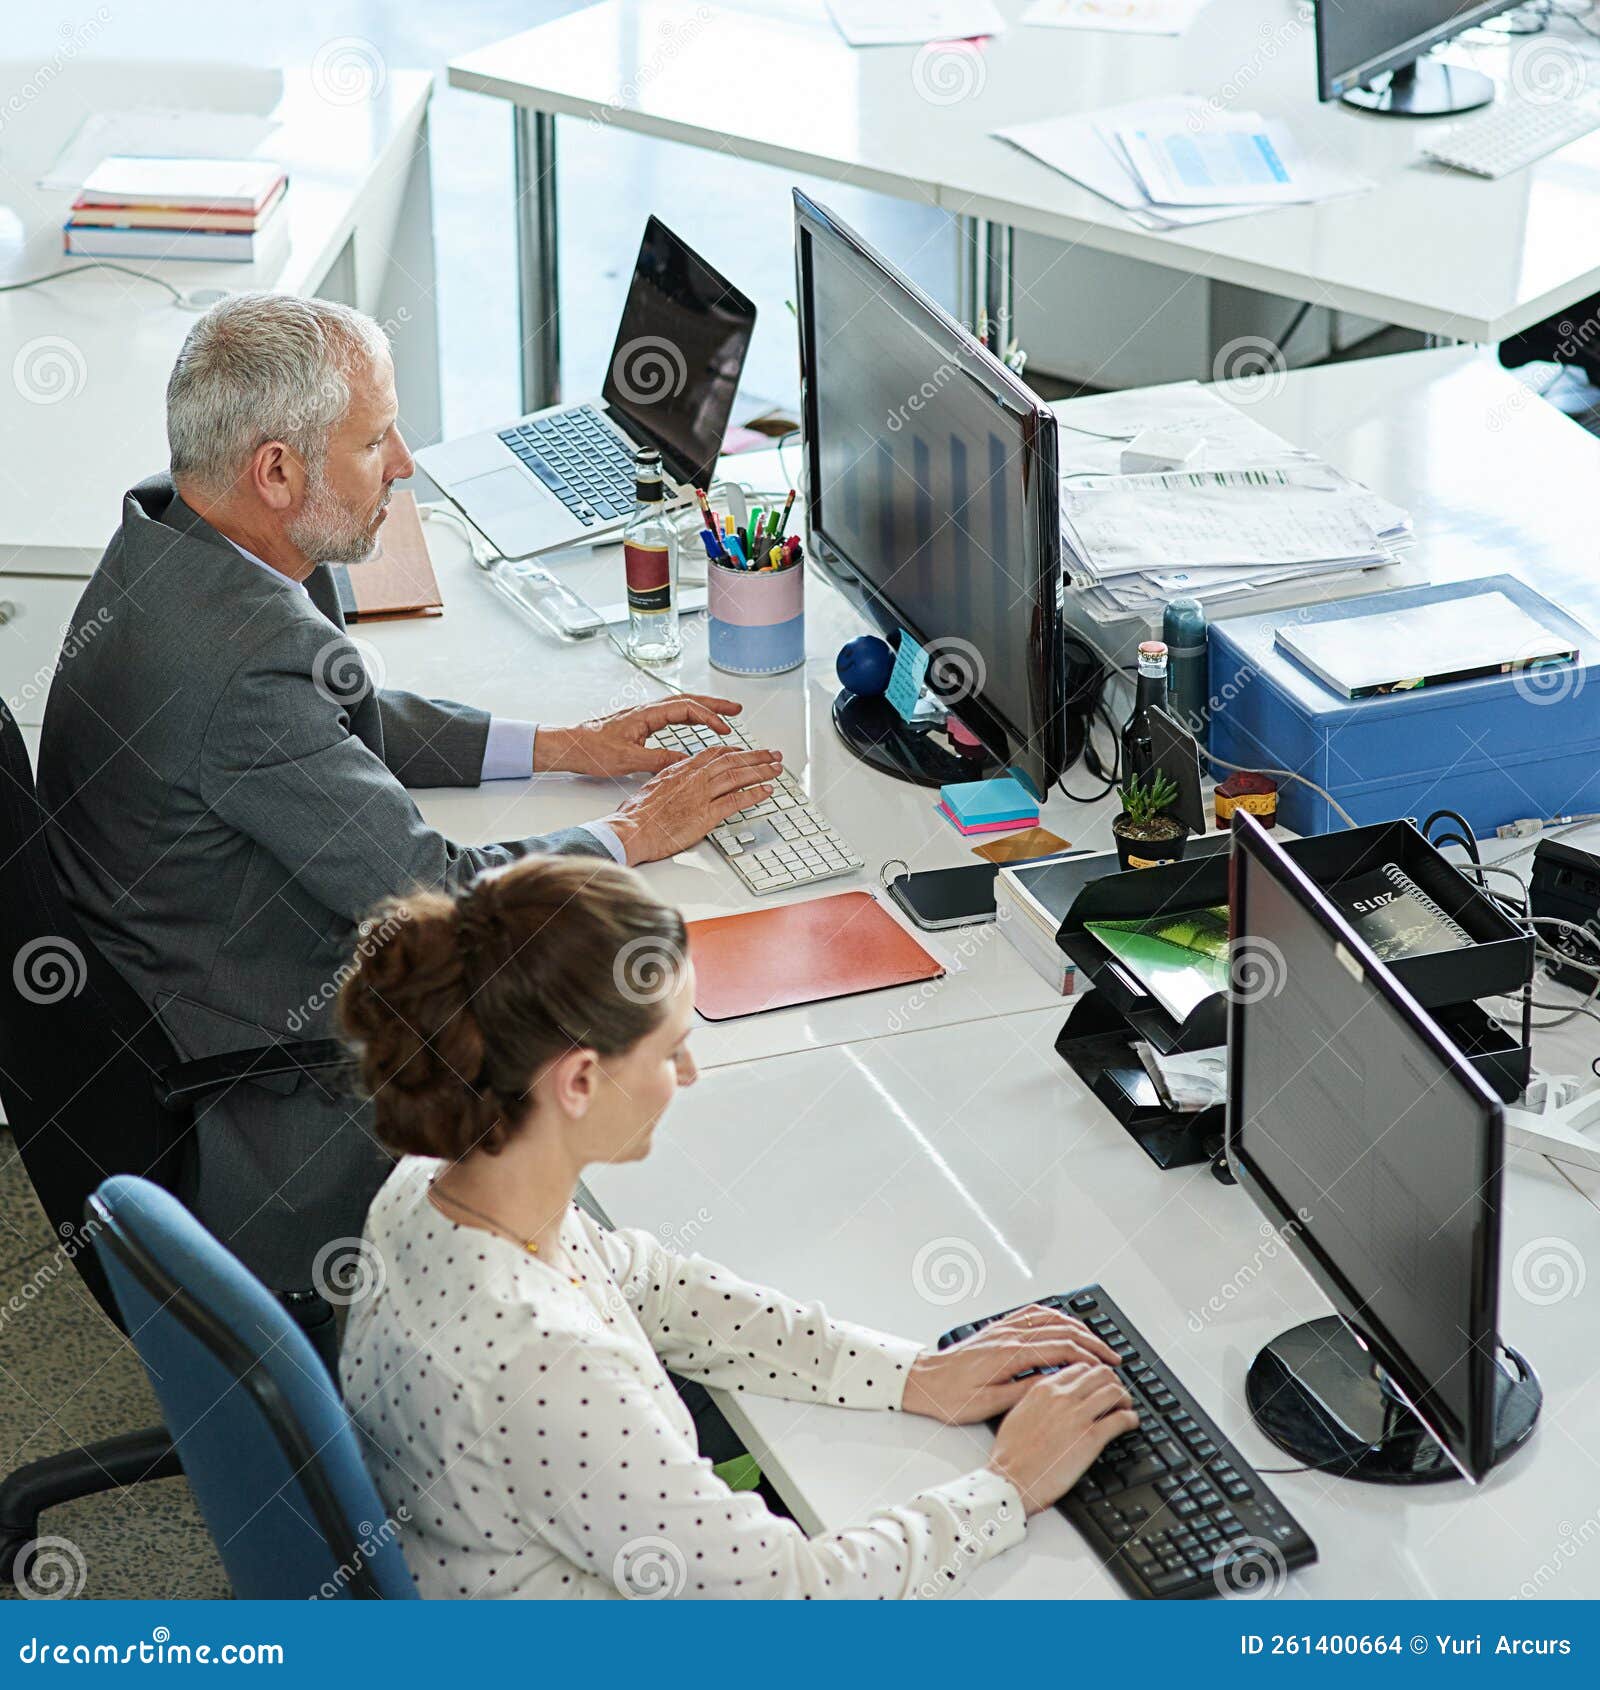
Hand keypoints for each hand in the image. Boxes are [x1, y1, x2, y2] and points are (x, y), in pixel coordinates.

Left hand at [541, 696, 743, 777]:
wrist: (569, 745)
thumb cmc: (591, 749)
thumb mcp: (628, 759)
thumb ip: (658, 759)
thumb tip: (685, 763)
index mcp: (647, 714)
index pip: (687, 709)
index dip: (709, 718)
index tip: (724, 729)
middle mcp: (647, 710)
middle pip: (688, 700)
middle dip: (714, 704)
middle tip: (736, 710)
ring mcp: (643, 715)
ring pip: (680, 706)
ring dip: (703, 709)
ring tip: (722, 715)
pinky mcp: (639, 723)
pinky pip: (672, 714)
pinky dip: (689, 717)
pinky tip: (694, 724)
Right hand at [603, 743, 783, 864]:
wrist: (632, 829)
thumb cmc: (637, 814)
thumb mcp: (653, 787)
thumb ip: (671, 781)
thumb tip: (678, 783)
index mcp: (681, 769)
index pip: (714, 754)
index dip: (734, 751)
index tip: (746, 751)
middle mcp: (694, 778)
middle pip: (732, 760)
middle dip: (756, 756)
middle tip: (772, 755)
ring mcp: (702, 795)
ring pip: (738, 776)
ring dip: (761, 771)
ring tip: (776, 769)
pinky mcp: (706, 815)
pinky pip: (736, 800)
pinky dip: (754, 794)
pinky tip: (766, 791)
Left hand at [901, 1305, 1121, 1424]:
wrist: (924, 1380)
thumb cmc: (951, 1397)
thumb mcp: (989, 1404)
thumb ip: (1023, 1392)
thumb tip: (1055, 1383)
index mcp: (1010, 1354)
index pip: (1061, 1350)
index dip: (1089, 1359)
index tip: (1108, 1369)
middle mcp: (1009, 1335)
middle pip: (1061, 1330)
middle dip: (1092, 1343)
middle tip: (1112, 1357)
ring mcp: (1003, 1328)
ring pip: (1050, 1318)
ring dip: (1077, 1328)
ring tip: (1096, 1343)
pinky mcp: (997, 1328)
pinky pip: (1032, 1314)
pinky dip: (1055, 1316)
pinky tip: (1064, 1324)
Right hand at [987, 1363, 1137, 1515]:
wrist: (1012, 1478)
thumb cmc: (1010, 1453)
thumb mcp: (1018, 1412)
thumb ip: (1036, 1399)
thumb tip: (1049, 1398)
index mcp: (1044, 1388)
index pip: (1079, 1367)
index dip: (1094, 1374)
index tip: (1098, 1383)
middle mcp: (1062, 1396)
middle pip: (1101, 1373)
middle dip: (1113, 1381)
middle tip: (1117, 1393)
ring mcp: (1078, 1415)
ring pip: (1114, 1391)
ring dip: (1125, 1398)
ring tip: (1126, 1408)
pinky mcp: (1091, 1438)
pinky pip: (1121, 1419)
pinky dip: (1131, 1418)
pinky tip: (1131, 1423)